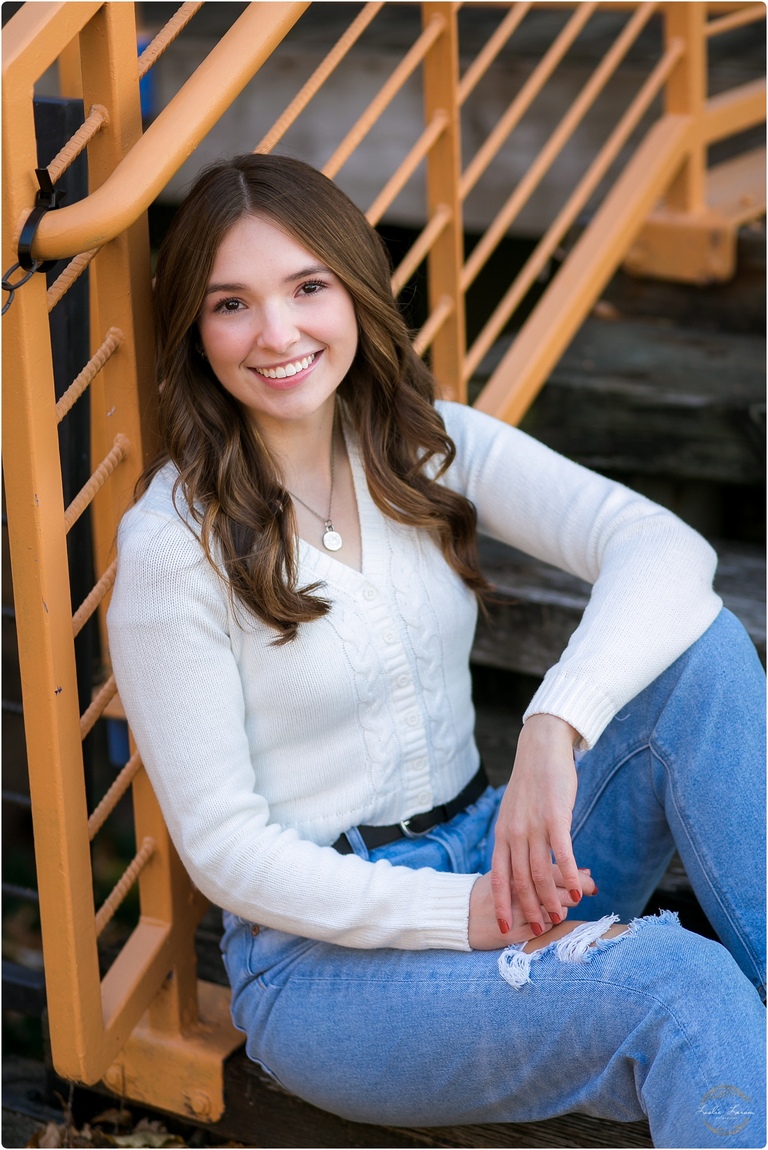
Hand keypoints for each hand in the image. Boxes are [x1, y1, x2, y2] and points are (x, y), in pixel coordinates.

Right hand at [468, 867, 594, 949]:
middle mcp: (516, 884)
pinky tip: (550, 922)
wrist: (458, 910)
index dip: (577, 876)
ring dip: (564, 909)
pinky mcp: (512, 930)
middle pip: (557, 888)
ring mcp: (514, 908)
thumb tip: (583, 871)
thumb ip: (546, 870)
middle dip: (578, 891)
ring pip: (552, 908)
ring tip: (564, 909)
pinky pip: (543, 928)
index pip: (554, 868)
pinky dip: (551, 925)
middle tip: (589, 892)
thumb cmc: (490, 889)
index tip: (590, 882)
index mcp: (515, 865)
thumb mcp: (511, 872)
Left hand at [491, 713, 585, 937]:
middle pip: (519, 880)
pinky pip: (562, 852)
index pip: (497, 876)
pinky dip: (570, 874)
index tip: (504, 927)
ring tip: (560, 917)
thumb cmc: (530, 784)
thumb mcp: (513, 812)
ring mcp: (534, 826)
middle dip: (528, 908)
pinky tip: (579, 891)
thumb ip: (514, 838)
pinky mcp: (555, 817)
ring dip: (551, 898)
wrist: (540, 749)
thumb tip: (520, 864)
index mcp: (502, 834)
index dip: (501, 903)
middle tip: (538, 929)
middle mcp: (514, 833)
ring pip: (540, 872)